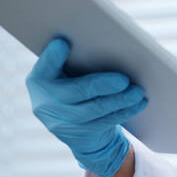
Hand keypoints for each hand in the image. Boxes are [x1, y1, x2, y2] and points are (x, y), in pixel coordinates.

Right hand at [25, 35, 148, 176]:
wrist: (75, 127)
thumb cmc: (75, 85)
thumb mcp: (67, 73)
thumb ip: (75, 59)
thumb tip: (105, 40)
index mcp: (39, 80)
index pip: (44, 67)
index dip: (51, 57)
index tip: (63, 43)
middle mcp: (44, 103)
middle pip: (76, 92)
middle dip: (103, 85)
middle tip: (125, 80)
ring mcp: (59, 123)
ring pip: (94, 110)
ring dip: (120, 100)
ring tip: (138, 91)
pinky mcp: (77, 136)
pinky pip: (104, 123)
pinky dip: (124, 111)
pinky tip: (138, 103)